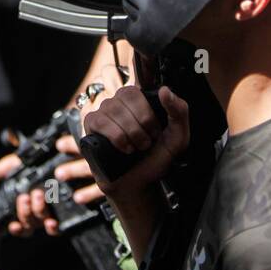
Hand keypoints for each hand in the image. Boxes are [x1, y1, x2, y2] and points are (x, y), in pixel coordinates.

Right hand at [80, 86, 188, 203]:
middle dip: (142, 123)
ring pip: (114, 109)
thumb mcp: (178, 136)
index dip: (148, 111)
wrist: (140, 183)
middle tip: (147, 142)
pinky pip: (100, 121)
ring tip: (136, 147)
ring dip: (131, 133)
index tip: (156, 131)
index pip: (140, 86)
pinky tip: (123, 148)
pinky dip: (117, 137)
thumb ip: (179, 111)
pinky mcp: (91, 124)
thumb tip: (164, 90)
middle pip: (128, 95)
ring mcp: (104, 111)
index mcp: (140, 99)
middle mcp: (120, 101)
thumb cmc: (156, 158)